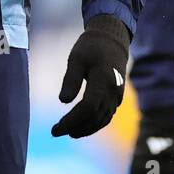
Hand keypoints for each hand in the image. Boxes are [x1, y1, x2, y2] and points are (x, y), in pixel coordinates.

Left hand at [51, 15, 129, 137]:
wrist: (112, 41)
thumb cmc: (91, 48)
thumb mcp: (76, 59)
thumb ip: (71, 80)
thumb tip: (63, 101)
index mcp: (103, 79)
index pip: (88, 107)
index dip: (71, 120)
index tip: (55, 128)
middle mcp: (113, 91)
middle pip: (94, 117)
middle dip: (75, 127)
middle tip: (56, 131)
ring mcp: (117, 96)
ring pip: (102, 120)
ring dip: (85, 129)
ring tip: (67, 132)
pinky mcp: (117, 98)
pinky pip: (106, 116)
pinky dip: (94, 124)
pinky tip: (81, 127)